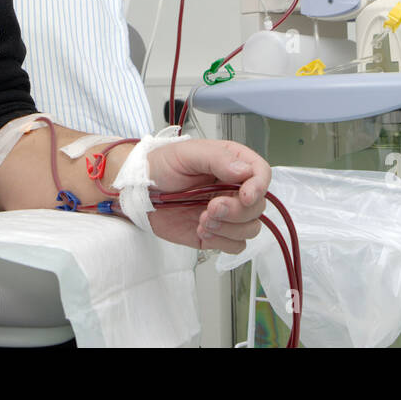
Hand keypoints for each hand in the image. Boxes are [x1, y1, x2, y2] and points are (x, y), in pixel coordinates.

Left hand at [141, 140, 270, 253]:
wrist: (138, 190)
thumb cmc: (160, 165)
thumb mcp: (187, 153)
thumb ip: (218, 159)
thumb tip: (245, 171)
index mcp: (231, 163)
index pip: (261, 174)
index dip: (258, 186)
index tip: (245, 196)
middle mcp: (233, 188)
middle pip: (258, 207)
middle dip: (236, 211)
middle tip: (211, 207)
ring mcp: (226, 213)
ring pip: (250, 229)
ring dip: (228, 228)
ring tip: (202, 219)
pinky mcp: (216, 233)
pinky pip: (234, 246)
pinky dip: (220, 241)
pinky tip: (200, 229)